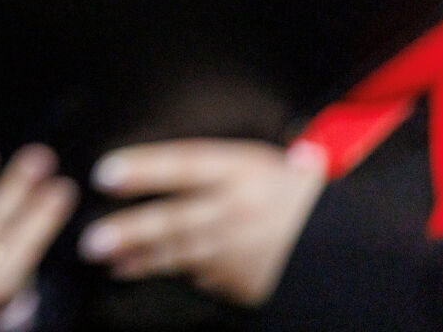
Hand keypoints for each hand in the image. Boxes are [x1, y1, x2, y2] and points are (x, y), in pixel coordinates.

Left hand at [80, 139, 326, 305]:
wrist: (351, 236)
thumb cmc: (297, 188)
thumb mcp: (261, 158)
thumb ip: (215, 161)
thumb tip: (160, 160)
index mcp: (244, 168)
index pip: (185, 165)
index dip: (143, 169)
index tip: (104, 174)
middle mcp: (241, 210)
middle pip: (176, 221)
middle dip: (131, 232)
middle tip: (91, 241)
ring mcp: (245, 251)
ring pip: (183, 257)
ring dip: (141, 260)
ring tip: (108, 261)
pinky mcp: (250, 283)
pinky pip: (206, 278)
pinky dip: (179, 274)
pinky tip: (144, 272)